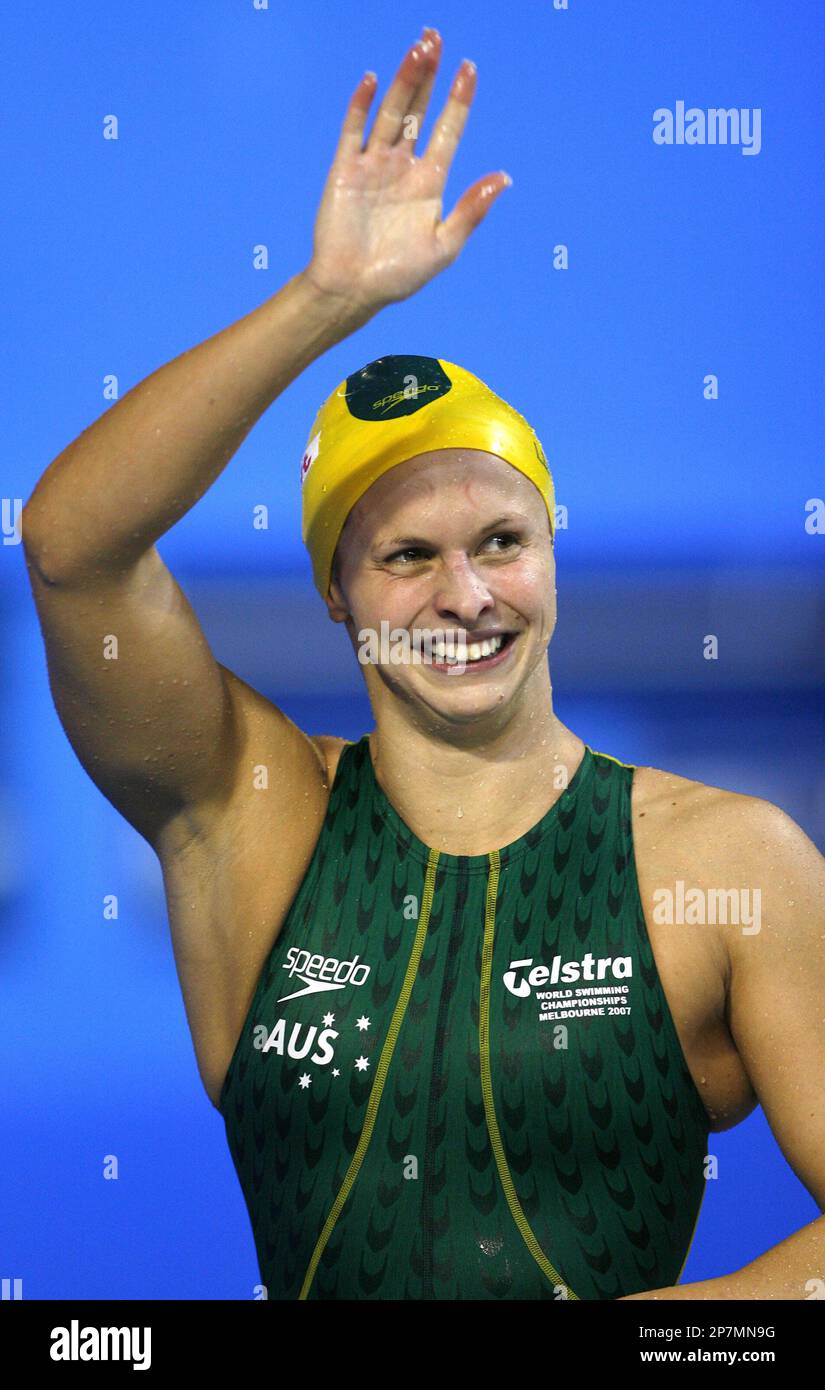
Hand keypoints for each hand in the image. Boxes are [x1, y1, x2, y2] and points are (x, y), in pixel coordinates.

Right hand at [304, 28, 510, 317]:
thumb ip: (472, 211)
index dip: (459, 100)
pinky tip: (372, 80)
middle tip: (436, 37)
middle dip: (429, 75)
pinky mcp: (344, 170)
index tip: (470, 69)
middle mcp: (403, 167)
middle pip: (418, 110)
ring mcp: (373, 165)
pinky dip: (362, 105)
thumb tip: (504, 178)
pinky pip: (353, 130)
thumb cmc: (400, 275)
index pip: (448, 130)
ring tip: (418, 49)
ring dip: (403, 81)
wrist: (353, 290)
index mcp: (430, 182)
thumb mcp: (445, 246)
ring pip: (391, 113)